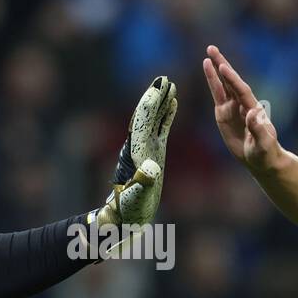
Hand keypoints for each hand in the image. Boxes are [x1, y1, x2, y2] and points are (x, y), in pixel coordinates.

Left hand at [95, 76, 176, 228]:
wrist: (124, 219)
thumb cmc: (129, 211)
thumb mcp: (136, 198)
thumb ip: (142, 183)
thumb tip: (151, 168)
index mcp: (137, 153)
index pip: (143, 121)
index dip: (151, 103)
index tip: (160, 87)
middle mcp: (140, 146)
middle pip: (147, 115)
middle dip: (155, 97)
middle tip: (165, 78)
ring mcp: (147, 149)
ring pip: (154, 119)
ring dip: (162, 102)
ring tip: (171, 86)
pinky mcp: (154, 154)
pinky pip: (161, 130)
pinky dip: (167, 116)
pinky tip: (173, 106)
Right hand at [203, 45, 281, 174]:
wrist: (262, 159)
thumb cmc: (265, 153)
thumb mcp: (263, 144)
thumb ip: (258, 129)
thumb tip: (252, 114)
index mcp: (253, 109)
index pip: (241, 91)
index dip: (232, 79)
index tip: (223, 67)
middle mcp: (242, 104)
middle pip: (231, 81)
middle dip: (222, 65)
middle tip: (212, 49)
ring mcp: (233, 107)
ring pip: (223, 85)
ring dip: (215, 70)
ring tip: (208, 54)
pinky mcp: (224, 113)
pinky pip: (217, 94)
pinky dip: (213, 81)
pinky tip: (208, 69)